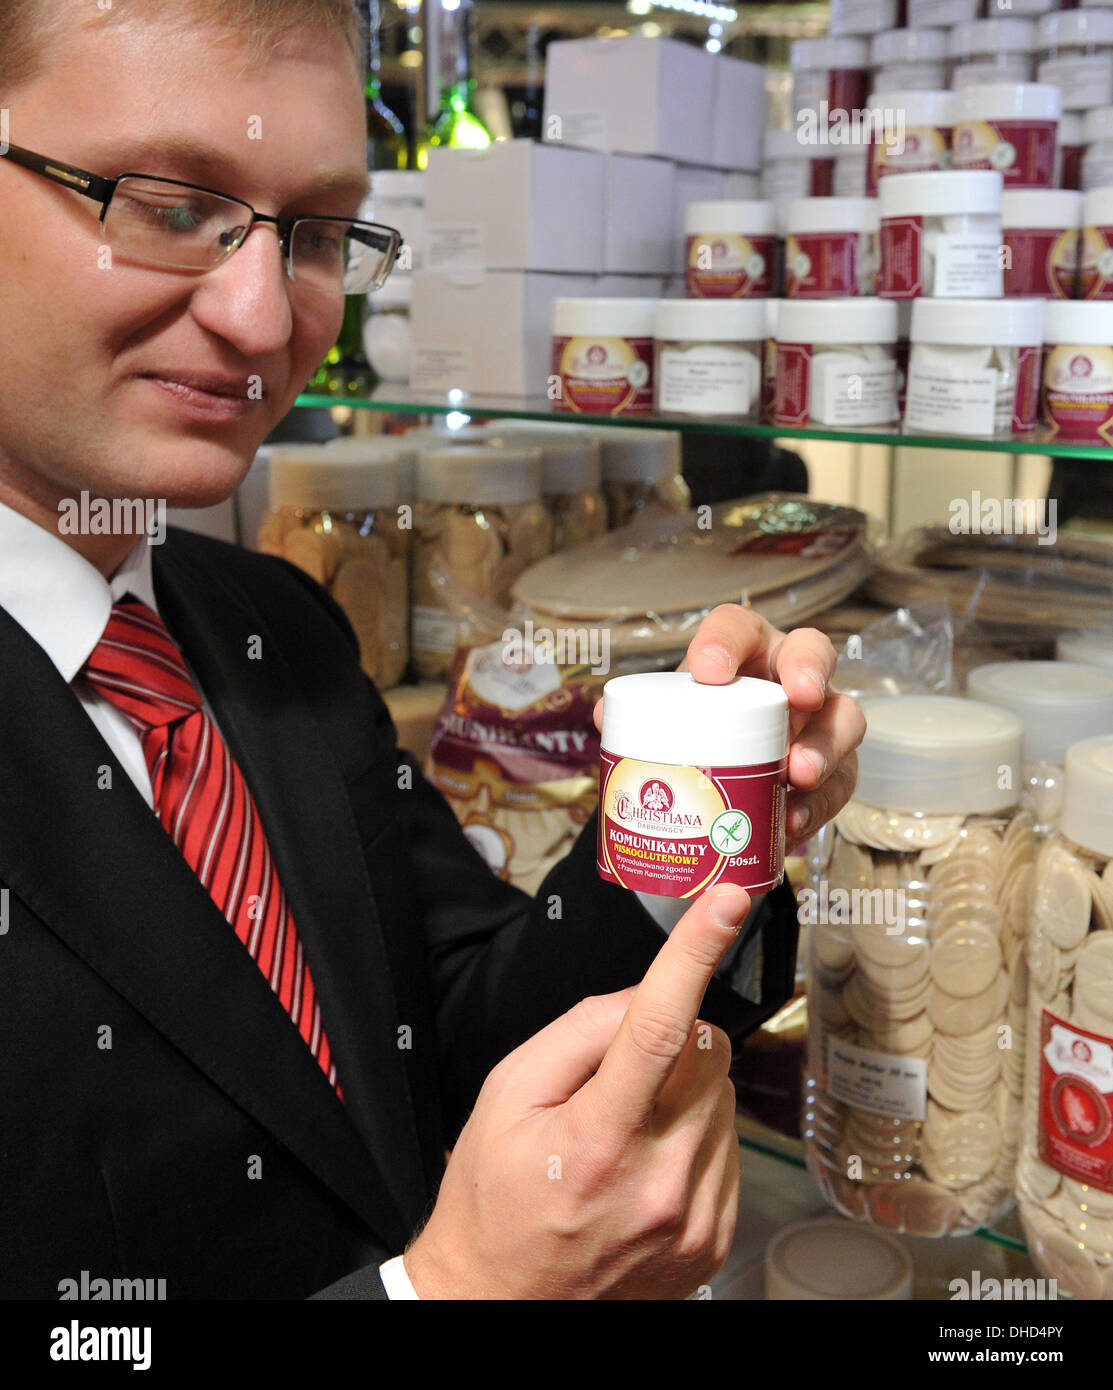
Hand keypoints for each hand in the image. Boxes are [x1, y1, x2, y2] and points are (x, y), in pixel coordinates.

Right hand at [403, 883, 748, 1299]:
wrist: (502, 1304)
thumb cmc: (495, 1198)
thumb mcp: (506, 1095)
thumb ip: (578, 1033)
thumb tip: (643, 995)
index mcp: (600, 1138)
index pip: (661, 1023)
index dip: (697, 951)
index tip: (728, 900)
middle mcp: (659, 1181)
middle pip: (710, 1052)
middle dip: (674, 1039)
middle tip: (617, 1076)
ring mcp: (694, 1217)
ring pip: (724, 1097)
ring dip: (684, 1090)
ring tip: (624, 1131)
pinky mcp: (714, 1238)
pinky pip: (730, 1146)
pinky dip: (696, 1135)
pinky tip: (647, 1163)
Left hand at [593, 605, 864, 853]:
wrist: (725, 779)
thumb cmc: (700, 732)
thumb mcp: (671, 721)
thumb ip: (638, 718)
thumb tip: (604, 718)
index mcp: (743, 650)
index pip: (738, 627)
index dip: (726, 641)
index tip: (709, 673)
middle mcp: (788, 673)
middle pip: (814, 652)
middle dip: (810, 670)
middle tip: (799, 698)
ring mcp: (820, 719)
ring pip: (845, 717)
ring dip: (825, 745)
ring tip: (799, 775)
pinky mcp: (836, 767)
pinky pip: (842, 781)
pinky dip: (819, 804)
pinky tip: (793, 823)